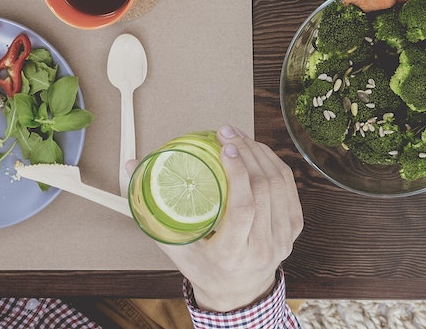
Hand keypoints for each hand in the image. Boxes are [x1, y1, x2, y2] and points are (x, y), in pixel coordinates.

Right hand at [154, 126, 302, 312]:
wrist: (238, 292)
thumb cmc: (203, 268)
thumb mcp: (176, 247)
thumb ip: (153, 211)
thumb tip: (131, 166)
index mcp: (234, 254)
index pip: (244, 209)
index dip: (238, 173)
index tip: (225, 148)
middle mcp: (263, 247)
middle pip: (263, 190)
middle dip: (247, 153)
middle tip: (227, 133)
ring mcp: (283, 238)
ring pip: (279, 184)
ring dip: (260, 153)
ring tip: (239, 137)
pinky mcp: (294, 227)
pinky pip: (288, 187)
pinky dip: (273, 163)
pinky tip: (257, 150)